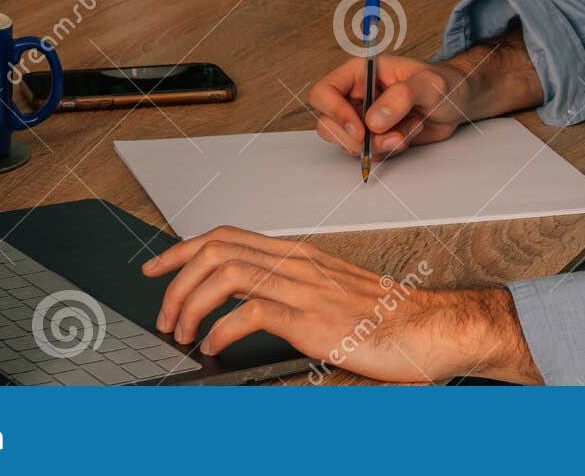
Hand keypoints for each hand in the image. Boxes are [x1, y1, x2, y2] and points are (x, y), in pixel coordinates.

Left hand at [142, 226, 539, 383]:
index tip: (157, 268)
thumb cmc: (385, 318)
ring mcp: (303, 286)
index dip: (183, 248)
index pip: (227, 235)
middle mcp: (297, 262)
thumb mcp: (332, 294)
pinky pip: (249, 312)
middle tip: (163, 314)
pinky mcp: (310, 316)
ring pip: (224, 273)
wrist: (427, 328)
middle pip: (216, 248)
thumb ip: (295, 292)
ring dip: (191, 304)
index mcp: (299, 255)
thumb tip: (254, 307)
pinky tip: (214, 349)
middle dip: (176, 279)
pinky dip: (220, 331)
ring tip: (183, 333)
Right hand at [307, 31, 544, 157]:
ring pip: (347, 144)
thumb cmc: (445, 83)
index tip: (358, 130)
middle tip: (386, 139)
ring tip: (406, 133)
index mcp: (360, 72)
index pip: (324, 92)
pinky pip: (368, 153)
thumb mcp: (430, 84)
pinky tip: (409, 135)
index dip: (334, 112)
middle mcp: (356, 96)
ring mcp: (364, 119)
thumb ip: (402, 96)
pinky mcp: (376, 138)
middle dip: (354, 139)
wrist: (460, 103)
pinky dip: (388, 151)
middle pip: (328, 124)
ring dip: (377, 146)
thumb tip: (373, 121)